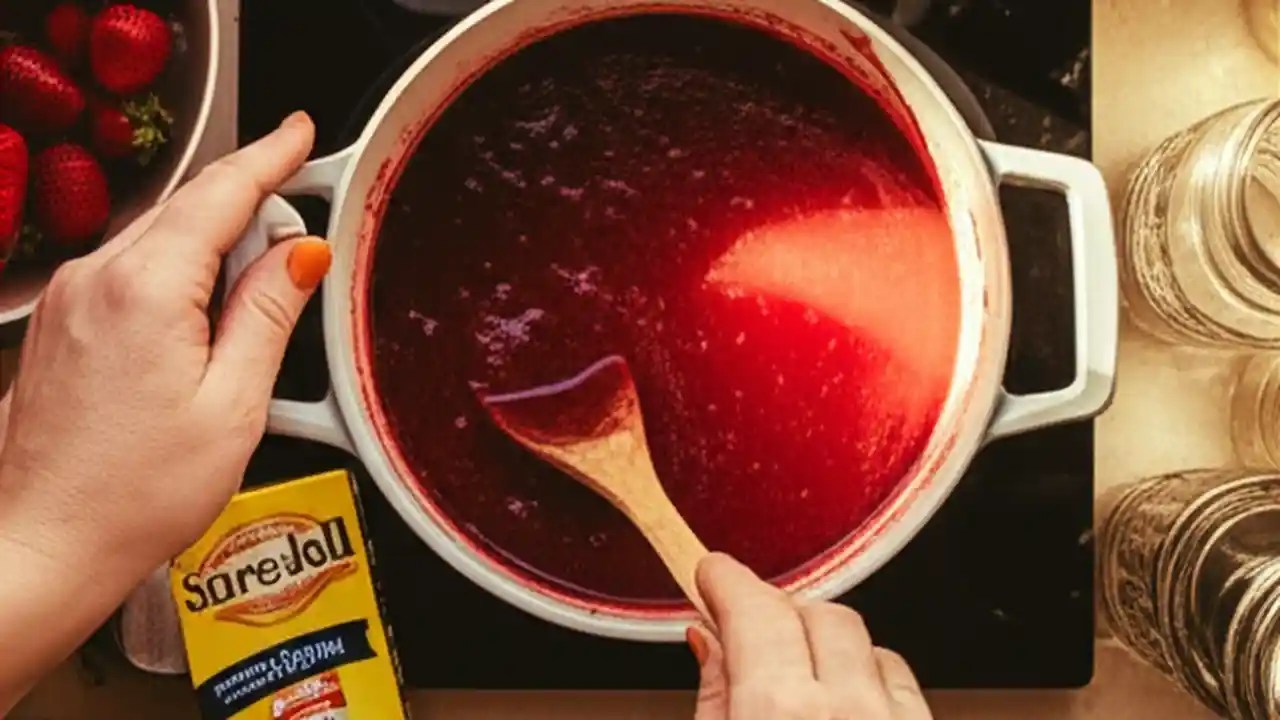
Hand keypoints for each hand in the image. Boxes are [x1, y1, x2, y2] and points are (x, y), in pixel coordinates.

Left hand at [0, 112, 329, 706]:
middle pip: (187, 208)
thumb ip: (268, 314)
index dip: (270, 156)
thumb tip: (299, 254)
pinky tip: (204, 313)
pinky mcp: (61, 324)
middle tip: (299, 227)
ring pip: (158, 238)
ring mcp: (70, 301)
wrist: (43, 545)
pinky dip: (177, 270)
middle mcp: (96, 280)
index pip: (219, 193)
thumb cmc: (134, 494)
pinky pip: (129, 270)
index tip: (299, 134)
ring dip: (214, 241)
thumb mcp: (234, 403)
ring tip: (258, 290)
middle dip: (248, 201)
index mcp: (145, 290)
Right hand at [689, 554, 931, 719]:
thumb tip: (711, 644)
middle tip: (746, 636)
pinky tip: (845, 714)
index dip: (728, 581)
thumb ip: (714, 700)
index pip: (754, 609)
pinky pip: (906, 689)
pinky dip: (873, 685)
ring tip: (797, 689)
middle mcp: (848, 714)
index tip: (715, 577)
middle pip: (816, 614)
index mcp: (777, 715)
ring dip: (829, 649)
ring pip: (867, 644)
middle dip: (778, 615)